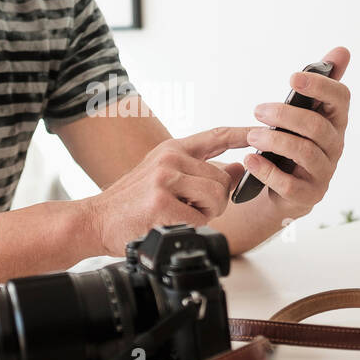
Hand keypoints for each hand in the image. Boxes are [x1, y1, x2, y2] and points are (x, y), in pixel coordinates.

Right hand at [84, 126, 250, 255]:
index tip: (264, 131)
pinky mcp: (161, 203)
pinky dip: (190, 228)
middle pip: (223, 180)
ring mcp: (164, 179)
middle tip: (186, 209)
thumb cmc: (131, 204)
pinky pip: (200, 219)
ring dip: (203, 215)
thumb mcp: (164, 177)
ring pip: (216, 198)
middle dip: (213, 202)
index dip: (243, 133)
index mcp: (172, 149)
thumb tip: (239, 169)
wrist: (95, 220)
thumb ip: (200, 171)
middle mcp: (169, 158)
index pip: (216, 136)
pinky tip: (168, 224)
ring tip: (176, 215)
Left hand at [243, 45, 350, 218]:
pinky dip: (266, 170)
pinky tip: (250, 160)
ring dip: (274, 140)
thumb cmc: (295, 142)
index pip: (340, 99)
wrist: (286, 188)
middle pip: (316, 126)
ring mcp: (323, 172)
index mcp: (335, 122)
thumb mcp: (304, 113)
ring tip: (252, 135)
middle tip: (258, 110)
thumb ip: (320, 83)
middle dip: (285, 115)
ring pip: (303, 152)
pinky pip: (288, 183)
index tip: (292, 78)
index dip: (320, 86)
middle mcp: (334, 146)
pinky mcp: (308, 194)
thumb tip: (341, 51)